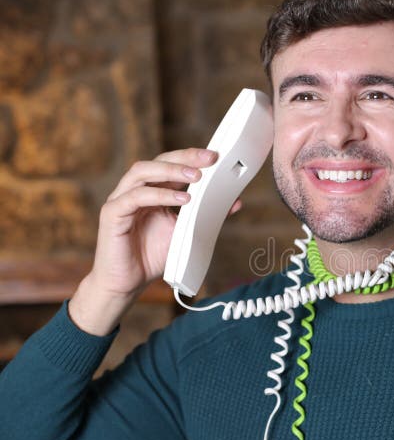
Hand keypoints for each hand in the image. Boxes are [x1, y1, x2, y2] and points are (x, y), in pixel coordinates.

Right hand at [69, 148, 241, 334]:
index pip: (169, 165)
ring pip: (142, 172)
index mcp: (151, 191)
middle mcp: (134, 190)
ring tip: (197, 176)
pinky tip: (182, 199)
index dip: (191, 158)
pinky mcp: (112, 214)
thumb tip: (235, 201)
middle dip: (184, 158)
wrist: (127, 283)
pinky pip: (135, 197)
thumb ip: (206, 215)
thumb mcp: (186, 232)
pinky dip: (160, 195)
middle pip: (156, 161)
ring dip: (171, 171)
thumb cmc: (152, 257)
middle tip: (209, 159)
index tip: (215, 157)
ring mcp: (120, 199)